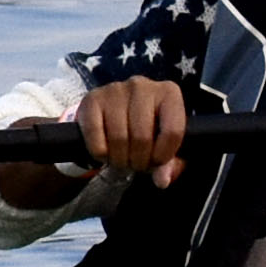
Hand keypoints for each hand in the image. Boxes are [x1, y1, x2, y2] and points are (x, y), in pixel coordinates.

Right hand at [71, 74, 193, 188]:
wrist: (110, 113)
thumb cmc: (144, 128)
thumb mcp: (162, 143)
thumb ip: (168, 163)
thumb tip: (162, 180)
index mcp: (168, 93)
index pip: (173, 131)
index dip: (164, 156)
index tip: (156, 162)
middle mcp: (142, 86)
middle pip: (143, 137)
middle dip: (139, 161)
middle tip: (135, 164)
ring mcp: (115, 90)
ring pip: (119, 139)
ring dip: (120, 160)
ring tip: (121, 159)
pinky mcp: (92, 100)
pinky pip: (96, 140)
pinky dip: (101, 155)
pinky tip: (105, 151)